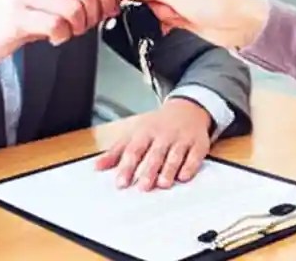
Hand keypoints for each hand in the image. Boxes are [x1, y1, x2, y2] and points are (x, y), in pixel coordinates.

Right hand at [0, 0, 119, 84]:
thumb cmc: (18, 15)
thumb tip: (111, 0)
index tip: (108, 13)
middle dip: (94, 14)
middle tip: (86, 27)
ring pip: (74, 9)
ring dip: (78, 28)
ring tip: (67, 32)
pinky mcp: (16, 15)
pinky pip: (57, 25)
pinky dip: (62, 36)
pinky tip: (54, 38)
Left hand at [95, 99, 211, 189]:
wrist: (188, 109)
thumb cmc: (157, 125)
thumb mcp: (135, 133)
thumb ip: (116, 152)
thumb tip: (97, 167)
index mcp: (145, 132)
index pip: (134, 150)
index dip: (127, 167)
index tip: (121, 183)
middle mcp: (164, 135)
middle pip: (155, 154)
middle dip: (149, 170)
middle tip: (143, 187)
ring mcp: (182, 139)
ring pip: (175, 155)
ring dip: (169, 169)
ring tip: (162, 184)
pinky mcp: (198, 144)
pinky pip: (195, 156)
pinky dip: (190, 166)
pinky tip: (184, 176)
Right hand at [111, 0, 269, 49]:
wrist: (238, 24)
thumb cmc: (216, 2)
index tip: (117, 0)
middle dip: (147, 6)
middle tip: (158, 10)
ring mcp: (178, 1)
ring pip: (153, 11)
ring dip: (157, 18)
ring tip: (172, 18)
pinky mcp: (182, 18)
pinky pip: (162, 22)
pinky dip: (163, 26)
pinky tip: (169, 28)